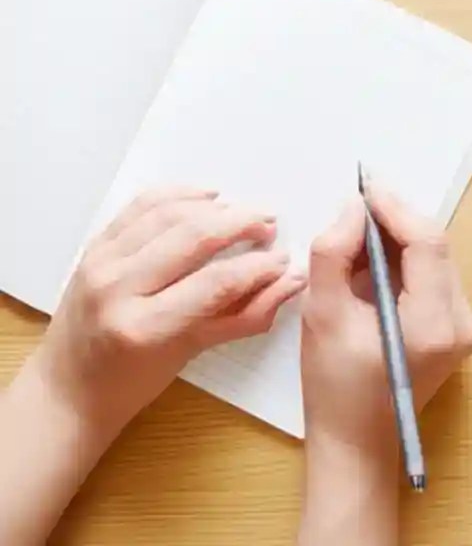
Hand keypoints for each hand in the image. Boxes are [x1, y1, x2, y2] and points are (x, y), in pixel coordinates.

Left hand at [35, 187, 304, 434]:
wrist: (68, 387)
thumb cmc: (132, 382)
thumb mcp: (193, 353)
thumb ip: (247, 315)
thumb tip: (291, 282)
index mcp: (144, 327)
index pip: (216, 284)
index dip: (259, 267)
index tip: (284, 261)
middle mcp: (117, 288)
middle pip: (194, 238)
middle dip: (241, 225)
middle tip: (270, 226)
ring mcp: (100, 263)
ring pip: (169, 214)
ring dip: (215, 208)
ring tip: (246, 214)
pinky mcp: (93, 247)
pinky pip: (140, 207)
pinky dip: (178, 194)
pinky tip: (207, 197)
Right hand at [301, 181, 471, 457]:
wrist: (358, 443)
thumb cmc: (335, 388)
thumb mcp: (323, 316)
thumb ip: (334, 254)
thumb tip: (354, 208)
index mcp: (434, 324)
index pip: (428, 243)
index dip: (396, 208)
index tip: (365, 186)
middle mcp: (462, 324)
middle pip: (436, 248)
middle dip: (395, 220)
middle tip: (355, 204)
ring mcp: (465, 328)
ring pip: (436, 259)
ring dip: (399, 239)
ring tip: (357, 231)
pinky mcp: (456, 330)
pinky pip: (434, 278)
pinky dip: (405, 262)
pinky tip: (372, 260)